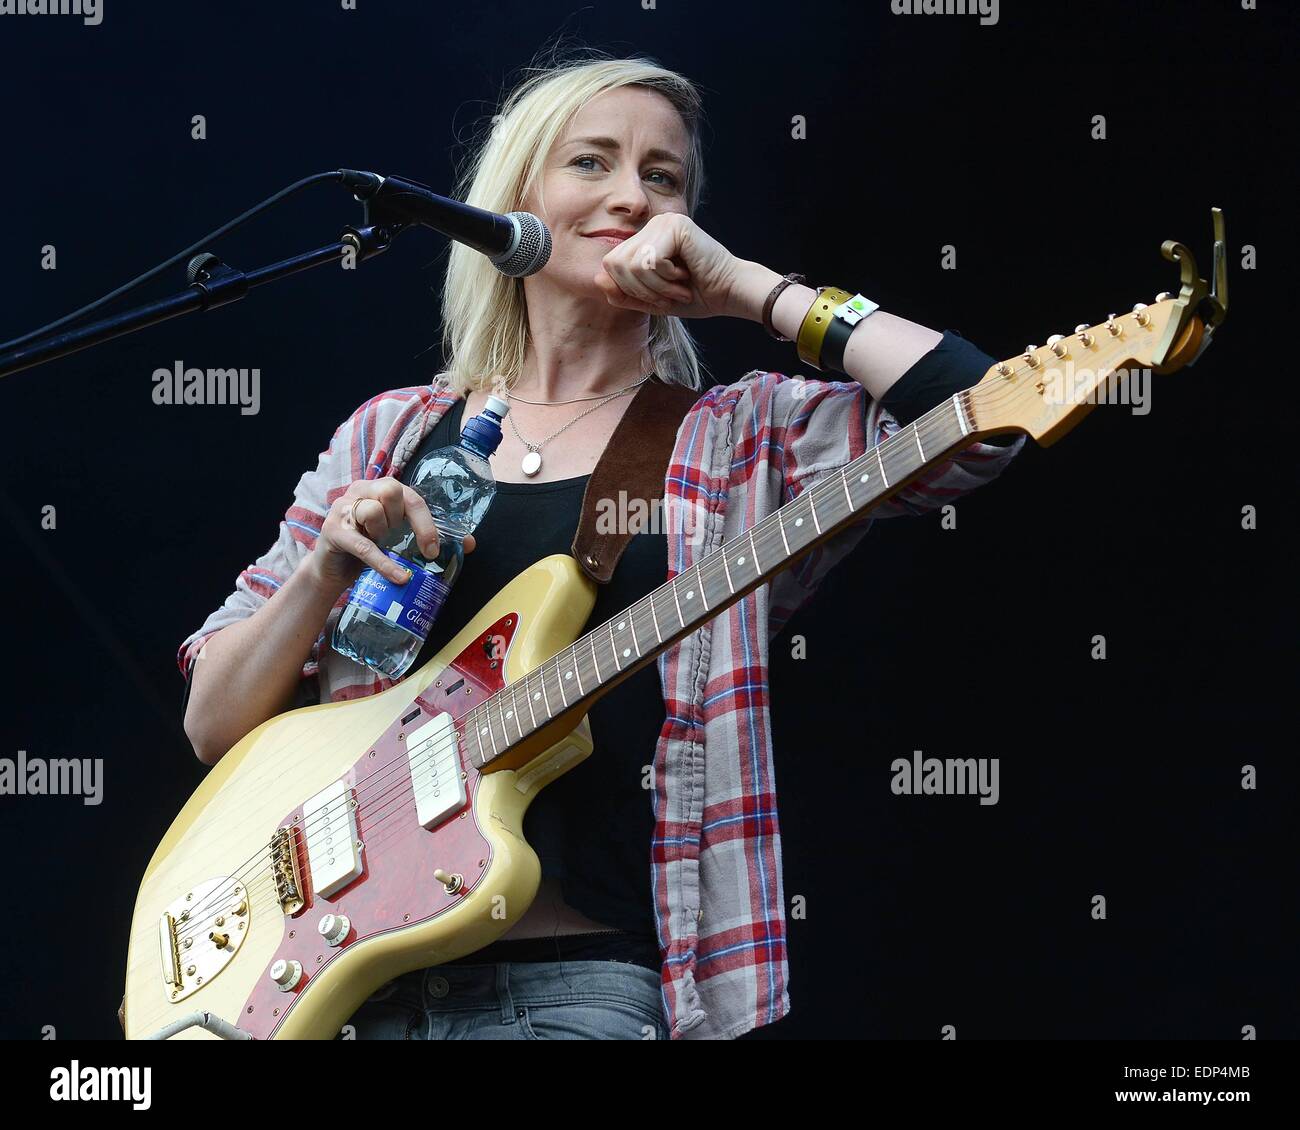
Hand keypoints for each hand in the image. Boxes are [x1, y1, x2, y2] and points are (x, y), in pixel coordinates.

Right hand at [309, 477, 476, 590]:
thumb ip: (429, 536)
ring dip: (383, 533)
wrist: (333, 572)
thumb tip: (470, 543)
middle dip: (403, 518)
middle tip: (401, 539)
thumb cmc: (369, 550)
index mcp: (379, 489)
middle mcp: (360, 492)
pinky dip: (384, 563)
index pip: (409, 494)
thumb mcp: (399, 540)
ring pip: (372, 510)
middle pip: (390, 489)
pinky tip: (399, 577)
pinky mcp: (332, 531)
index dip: (426, 521)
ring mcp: (343, 508)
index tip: (434, 549)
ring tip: (380, 544)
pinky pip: (363, 545)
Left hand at [592, 213, 742, 320]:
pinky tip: (684, 276)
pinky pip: (648, 261)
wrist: (730, 293)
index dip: (628, 289)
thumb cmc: (696, 296)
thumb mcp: (652, 300)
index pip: (611, 264)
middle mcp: (652, 224)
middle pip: (615, 263)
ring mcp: (664, 222)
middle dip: (640, 290)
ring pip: (631, 265)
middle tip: (668, 296)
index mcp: (645, 238)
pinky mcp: (675, 226)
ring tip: (678, 287)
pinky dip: (665, 279)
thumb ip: (624, 293)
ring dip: (655, 287)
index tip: (658, 297)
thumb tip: (597, 280)